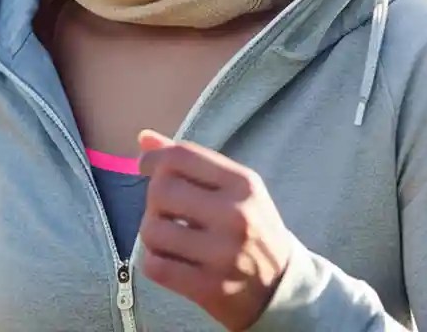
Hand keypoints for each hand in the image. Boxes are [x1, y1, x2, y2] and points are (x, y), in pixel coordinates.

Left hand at [136, 130, 292, 331]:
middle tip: (167, 211)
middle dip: (154, 199)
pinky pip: (155, 266)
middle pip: (161, 190)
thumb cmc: (250, 227)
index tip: (148, 168)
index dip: (154, 159)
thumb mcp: (235, 188)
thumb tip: (143, 138)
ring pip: (152, 230)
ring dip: (153, 233)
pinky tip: (172, 260)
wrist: (282, 285)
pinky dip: (155, 262)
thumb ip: (191, 162)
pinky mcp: (209, 288)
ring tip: (171, 238)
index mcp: (244, 184)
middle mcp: (237, 216)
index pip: (182, 156)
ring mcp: (223, 255)